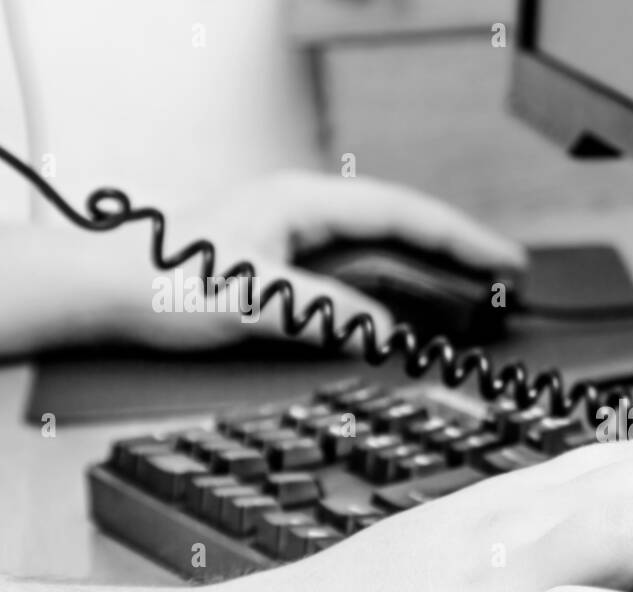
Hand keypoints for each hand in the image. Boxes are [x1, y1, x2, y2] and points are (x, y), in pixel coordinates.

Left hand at [0, 171, 524, 355]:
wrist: (108, 289)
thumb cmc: (166, 282)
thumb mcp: (256, 300)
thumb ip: (328, 312)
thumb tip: (388, 331)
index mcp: (305, 202)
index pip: (405, 214)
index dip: (462, 239)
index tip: (506, 261)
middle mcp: (306, 209)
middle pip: (404, 222)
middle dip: (458, 248)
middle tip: (505, 277)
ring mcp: (298, 232)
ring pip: (385, 242)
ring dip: (431, 265)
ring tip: (474, 288)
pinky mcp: (289, 258)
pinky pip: (361, 263)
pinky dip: (397, 281)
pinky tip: (412, 301)